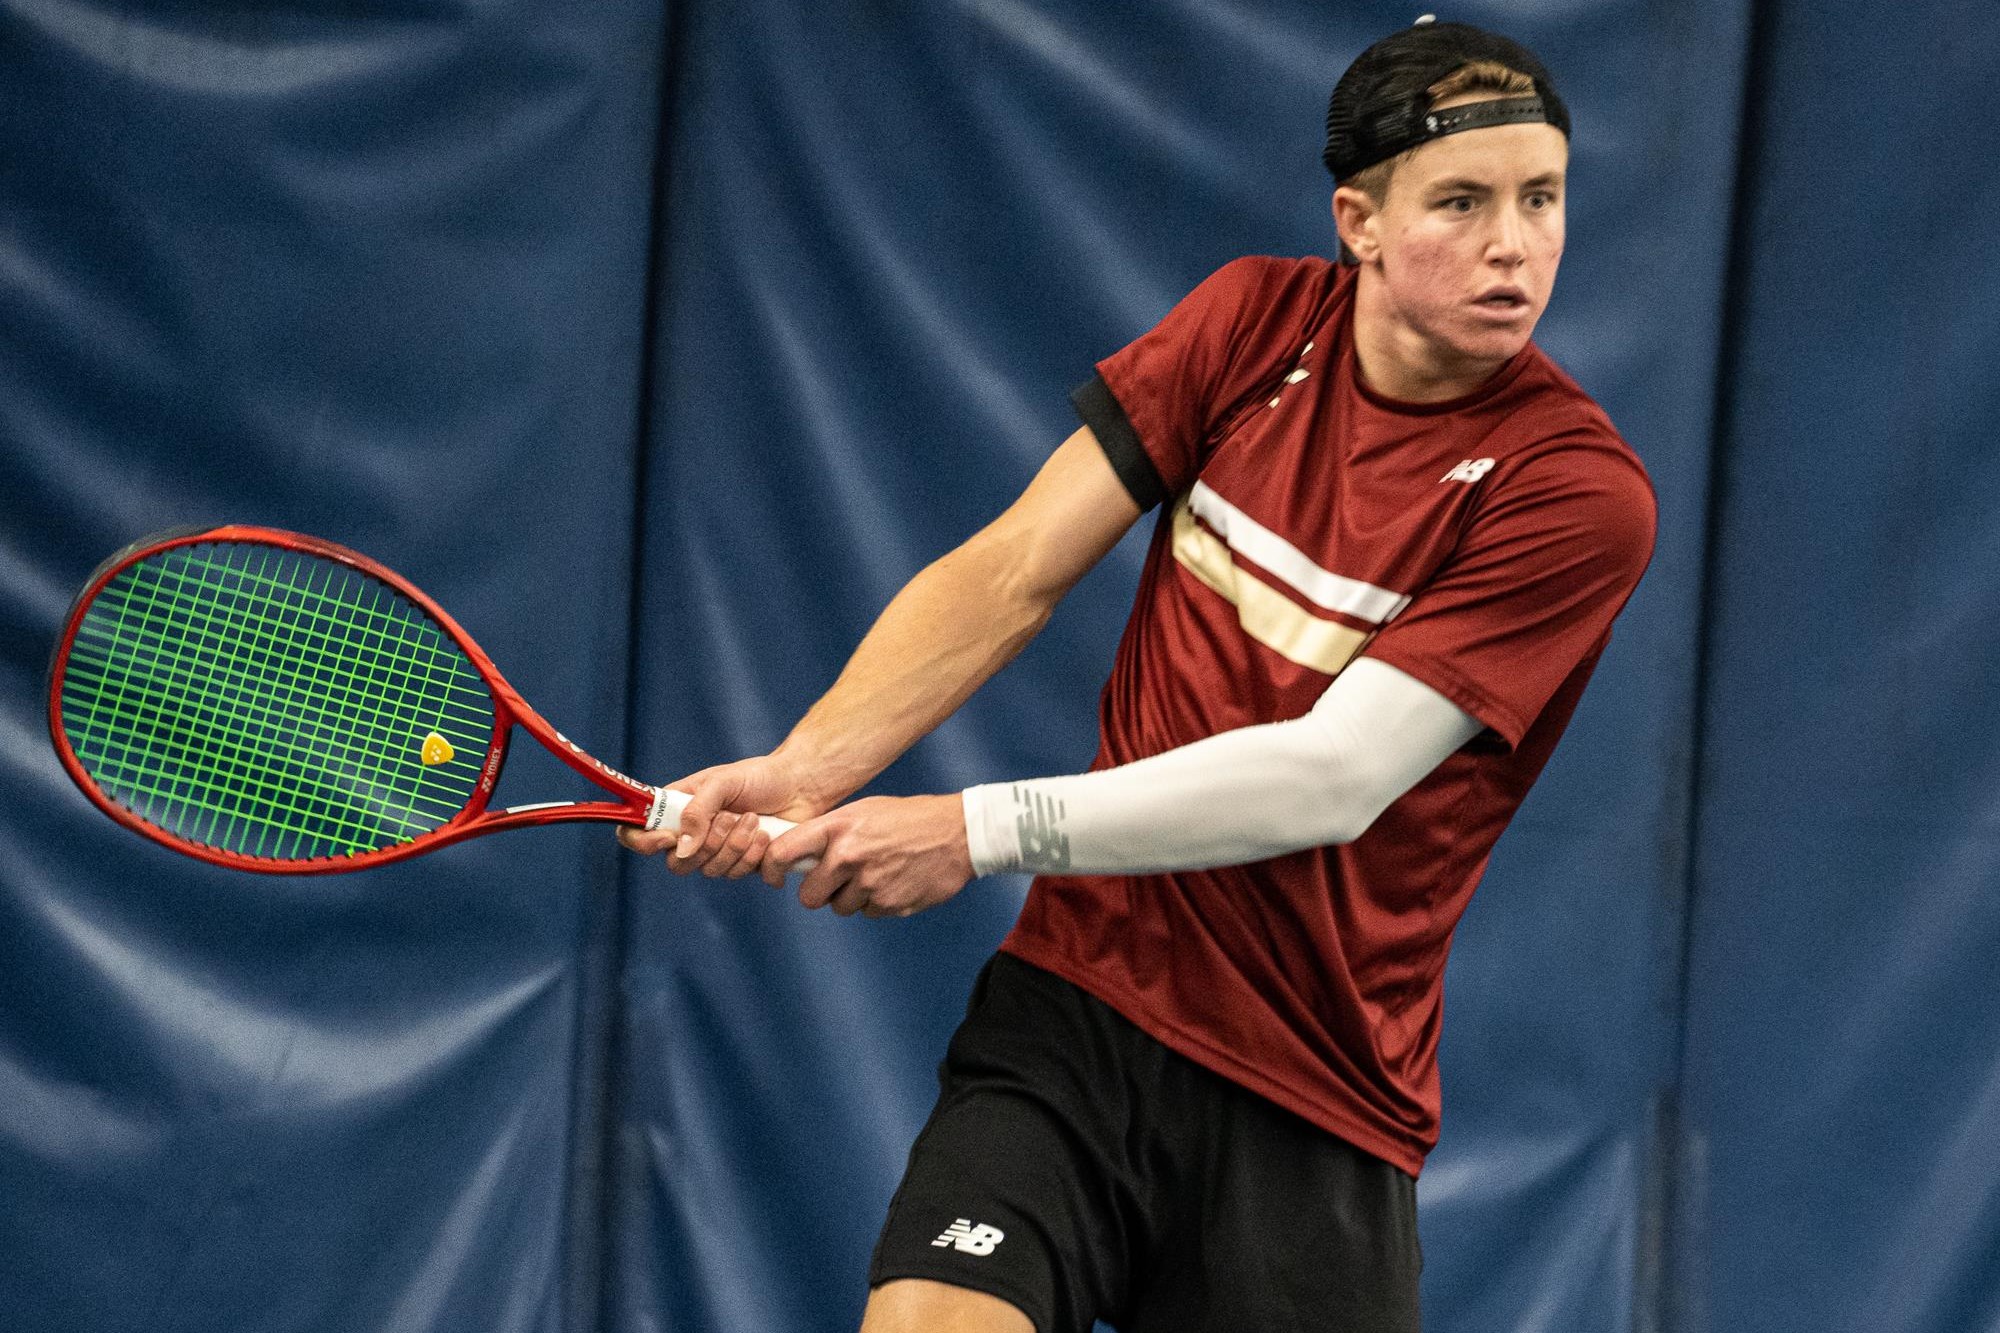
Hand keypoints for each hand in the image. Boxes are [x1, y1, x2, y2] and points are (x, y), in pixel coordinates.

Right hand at [616, 754, 820, 878]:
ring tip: (755, 820)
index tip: (667, 838)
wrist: (801, 786)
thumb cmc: (758, 777)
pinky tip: (767, 835)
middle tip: (730, 818)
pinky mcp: (744, 865)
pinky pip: (739, 875)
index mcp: (677, 809)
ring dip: (736, 845)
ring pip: (711, 871)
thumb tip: (681, 847)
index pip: (638, 834)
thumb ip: (697, 811)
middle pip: (677, 865)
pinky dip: (755, 856)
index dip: (643, 843)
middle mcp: (692, 834)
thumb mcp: (722, 782)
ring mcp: (718, 852)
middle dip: (707, 845)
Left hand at [763, 794, 972, 918]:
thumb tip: (798, 855)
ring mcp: (870, 884)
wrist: (959, 833)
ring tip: (877, 873)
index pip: (785, 853)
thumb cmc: (909, 818)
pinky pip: (870, 913)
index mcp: (839, 827)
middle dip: (819, 893)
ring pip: (841, 908)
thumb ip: (831, 832)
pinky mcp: (890, 905)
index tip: (773, 876)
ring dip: (853, 897)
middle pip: (809, 897)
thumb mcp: (864, 811)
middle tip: (837, 880)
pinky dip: (879, 902)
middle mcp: (849, 856)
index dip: (770, 869)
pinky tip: (896, 880)